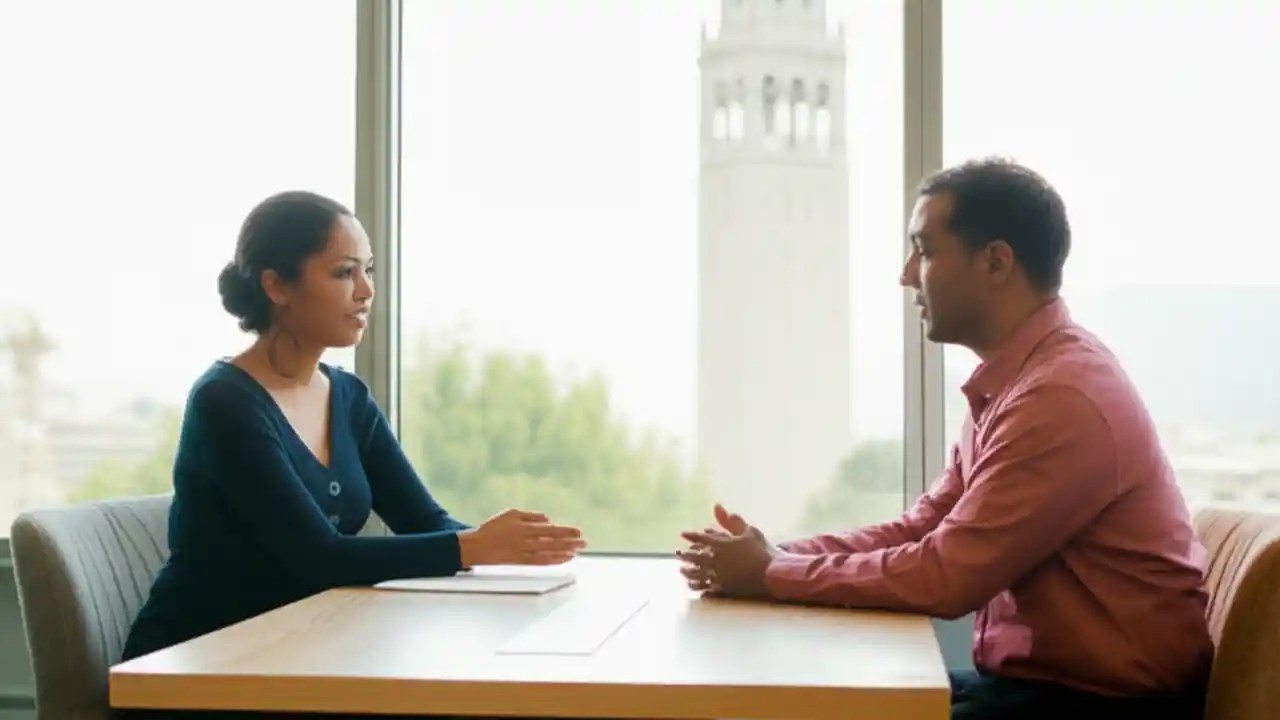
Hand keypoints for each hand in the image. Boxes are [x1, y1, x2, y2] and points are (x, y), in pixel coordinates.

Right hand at [457, 509, 585, 566]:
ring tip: (578, 551)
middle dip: (569, 542)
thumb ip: (531, 516)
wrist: (477, 546)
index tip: (578, 532)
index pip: (549, 529)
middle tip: (584, 542)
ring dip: (564, 552)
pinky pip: (541, 562)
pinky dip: (554, 560)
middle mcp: (525, 540)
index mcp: (523, 526)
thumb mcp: (511, 513)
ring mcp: (523, 552)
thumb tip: (549, 520)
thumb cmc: (494, 527)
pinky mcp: (521, 562)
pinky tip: (565, 559)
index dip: (565, 531)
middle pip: (552, 542)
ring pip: (548, 553)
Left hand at [677, 504, 777, 598]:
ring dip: (687, 572)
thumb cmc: (762, 551)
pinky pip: (704, 587)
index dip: (691, 536)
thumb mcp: (749, 531)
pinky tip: (692, 585)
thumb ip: (732, 520)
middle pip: (694, 557)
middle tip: (678, 554)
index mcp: (722, 545)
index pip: (701, 539)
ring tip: (682, 571)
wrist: (773, 574)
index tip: (683, 534)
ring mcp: (719, 575)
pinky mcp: (723, 588)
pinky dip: (696, 585)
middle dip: (684, 555)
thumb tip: (717, 506)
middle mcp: (717, 560)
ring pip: (696, 574)